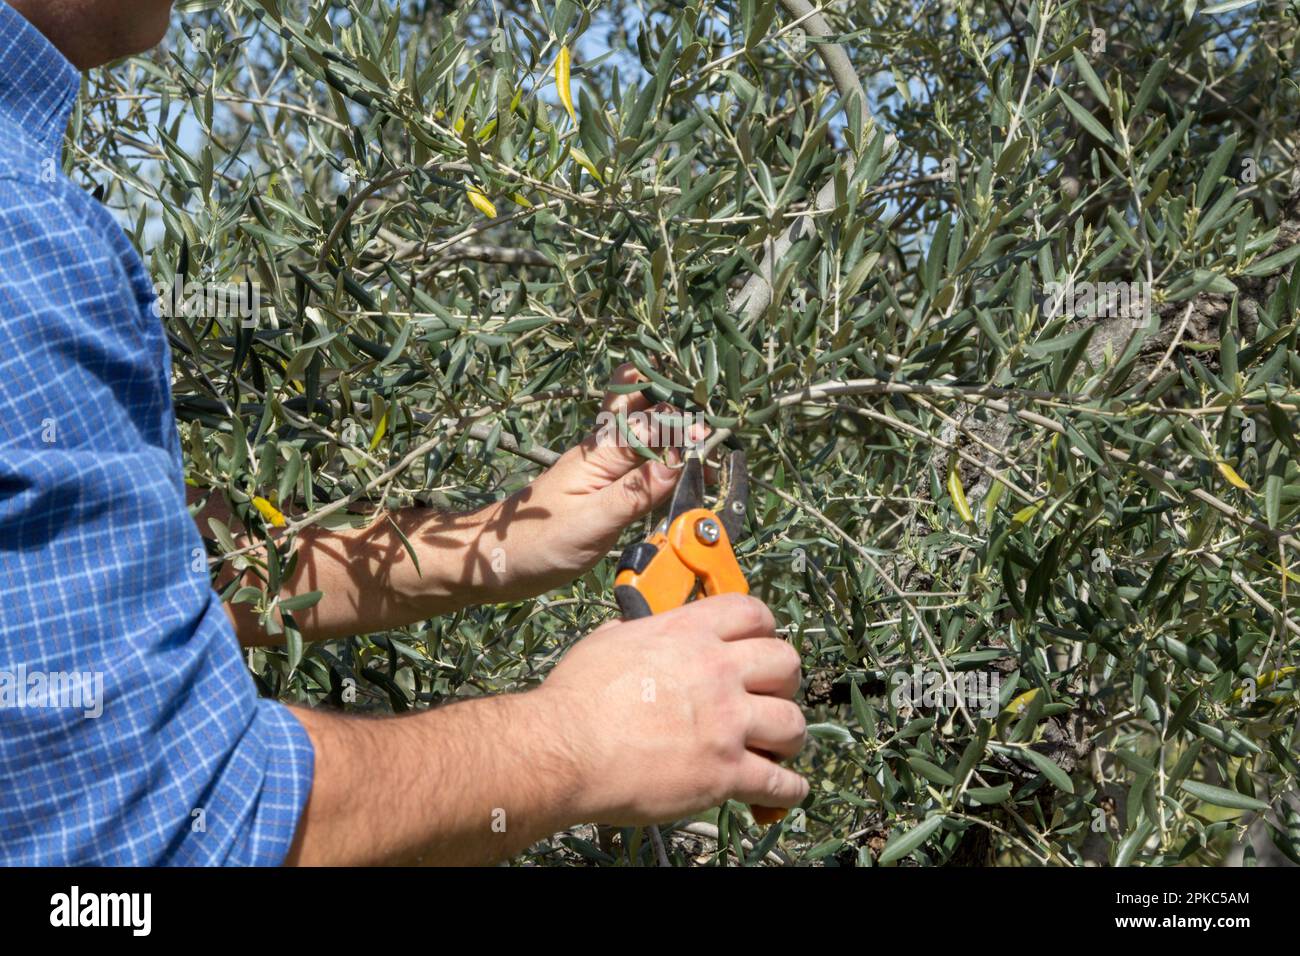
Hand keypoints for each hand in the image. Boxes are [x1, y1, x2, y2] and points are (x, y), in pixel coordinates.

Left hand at [482, 363, 706, 600]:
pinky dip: (668, 462)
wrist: (496, 561)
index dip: (681, 419)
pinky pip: (644, 465)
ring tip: (710, 444)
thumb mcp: (589, 524)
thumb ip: (633, 494)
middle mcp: (605, 451)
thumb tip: (677, 462)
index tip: (711, 432)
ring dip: (678, 433)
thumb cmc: (536, 543)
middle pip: (648, 410)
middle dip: (682, 409)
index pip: (649, 419)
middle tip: (717, 424)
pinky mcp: (607, 489)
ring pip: (649, 435)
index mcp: (600, 451)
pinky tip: (685, 469)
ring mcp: (606, 468)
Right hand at [536, 594, 807, 824]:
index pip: (753, 612)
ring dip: (788, 737)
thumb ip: (638, 634)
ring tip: (776, 747)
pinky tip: (784, 791)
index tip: (762, 644)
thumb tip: (635, 630)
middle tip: (770, 697)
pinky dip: (788, 790)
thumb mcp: (608, 641)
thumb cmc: (575, 698)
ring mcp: (726, 722)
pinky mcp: (724, 772)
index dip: (765, 630)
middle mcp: (716, 671)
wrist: (563, 749)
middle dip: (785, 682)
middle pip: (786, 663)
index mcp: (689, 633)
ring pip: (793, 723)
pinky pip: (779, 782)